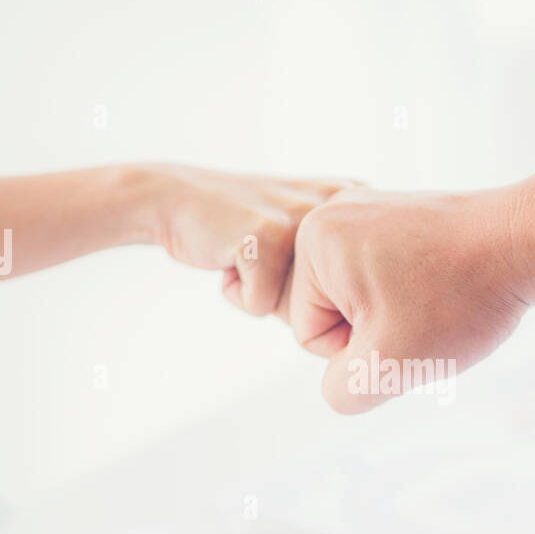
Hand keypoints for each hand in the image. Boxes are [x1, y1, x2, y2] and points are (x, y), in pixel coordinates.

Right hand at [143, 165, 351, 315]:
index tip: (287, 255)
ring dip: (268, 296)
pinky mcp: (266, 237)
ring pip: (300, 308)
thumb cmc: (249, 237)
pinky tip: (229, 256)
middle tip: (265, 256)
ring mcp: (302, 218)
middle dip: (291, 296)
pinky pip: (260, 306)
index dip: (314, 290)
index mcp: (354, 201)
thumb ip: (344, 276)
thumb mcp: (310, 245)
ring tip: (251, 257)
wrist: (178, 198)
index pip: (356, 289)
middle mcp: (337, 203)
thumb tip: (349, 335)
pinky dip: (238, 295)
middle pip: (331, 300)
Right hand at [286, 164, 534, 412]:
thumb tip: (343, 382)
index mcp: (313, 240)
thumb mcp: (387, 367)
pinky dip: (422, 294)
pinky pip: (395, 278)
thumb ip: (342, 392)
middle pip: (338, 315)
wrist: (530, 241)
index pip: (312, 336)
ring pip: (369, 301)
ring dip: (404, 317)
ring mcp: (371, 208)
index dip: (362, 352)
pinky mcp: (404, 213)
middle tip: (430, 313)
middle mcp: (335, 212)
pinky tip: (454, 286)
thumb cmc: (458, 300)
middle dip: (382, 332)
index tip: (408, 324)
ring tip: (445, 300)